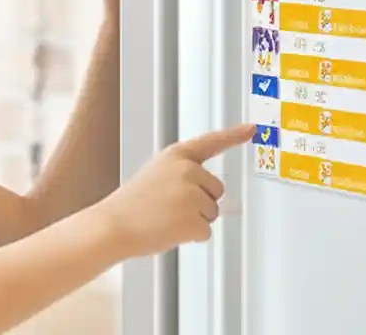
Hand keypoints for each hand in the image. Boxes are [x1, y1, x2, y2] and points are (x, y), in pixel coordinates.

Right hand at [94, 123, 253, 258]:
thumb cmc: (131, 206)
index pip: (211, 142)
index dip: (234, 135)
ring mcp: (191, 195)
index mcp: (176, 156)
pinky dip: (190, 237)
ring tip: (165, 218)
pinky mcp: (194, 220)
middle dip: (201, 202)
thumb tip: (212, 193)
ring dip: (194, 221)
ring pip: (212, 213)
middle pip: (216, 190)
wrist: (112, 226)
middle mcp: (187, 170)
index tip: (252, 128)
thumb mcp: (156, 176)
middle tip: (169, 207)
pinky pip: (205, 232)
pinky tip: (168, 230)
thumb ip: (183, 177)